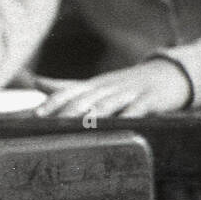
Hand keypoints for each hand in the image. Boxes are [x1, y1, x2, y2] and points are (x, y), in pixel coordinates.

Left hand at [34, 59, 192, 117]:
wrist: (167, 74)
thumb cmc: (123, 84)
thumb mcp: (93, 84)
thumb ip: (65, 87)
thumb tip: (34, 81)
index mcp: (92, 86)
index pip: (68, 92)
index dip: (52, 103)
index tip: (36, 115)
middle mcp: (107, 88)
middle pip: (85, 100)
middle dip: (68, 112)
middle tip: (53, 125)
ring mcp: (128, 92)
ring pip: (107, 104)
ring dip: (93, 114)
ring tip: (81, 125)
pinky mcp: (150, 99)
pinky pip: (138, 108)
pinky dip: (130, 115)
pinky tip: (122, 123)